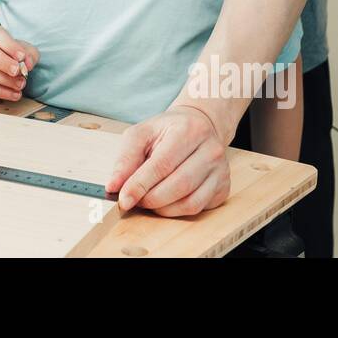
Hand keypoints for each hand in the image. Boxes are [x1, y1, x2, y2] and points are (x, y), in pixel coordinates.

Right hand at [0, 24, 38, 101]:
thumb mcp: (23, 51)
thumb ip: (29, 55)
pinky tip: (13, 94)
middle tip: (18, 72)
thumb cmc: (11, 54)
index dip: (9, 45)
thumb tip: (28, 64)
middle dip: (3, 62)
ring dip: (3, 80)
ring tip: (20, 85)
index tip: (22, 57)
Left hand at [105, 105, 230, 214]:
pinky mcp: (223, 188)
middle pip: (177, 185)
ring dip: (162, 208)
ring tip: (147, 199)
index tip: (123, 199)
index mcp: (189, 130)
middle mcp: (211, 150)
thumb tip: (114, 186)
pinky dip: (176, 211)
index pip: (162, 164)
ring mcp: (220, 171)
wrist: (199, 126)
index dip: (140, 185)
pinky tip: (165, 202)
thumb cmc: (168, 131)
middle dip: (150, 198)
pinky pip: (197, 208)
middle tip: (133, 200)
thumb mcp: (142, 133)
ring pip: (189, 202)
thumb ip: (126, 158)